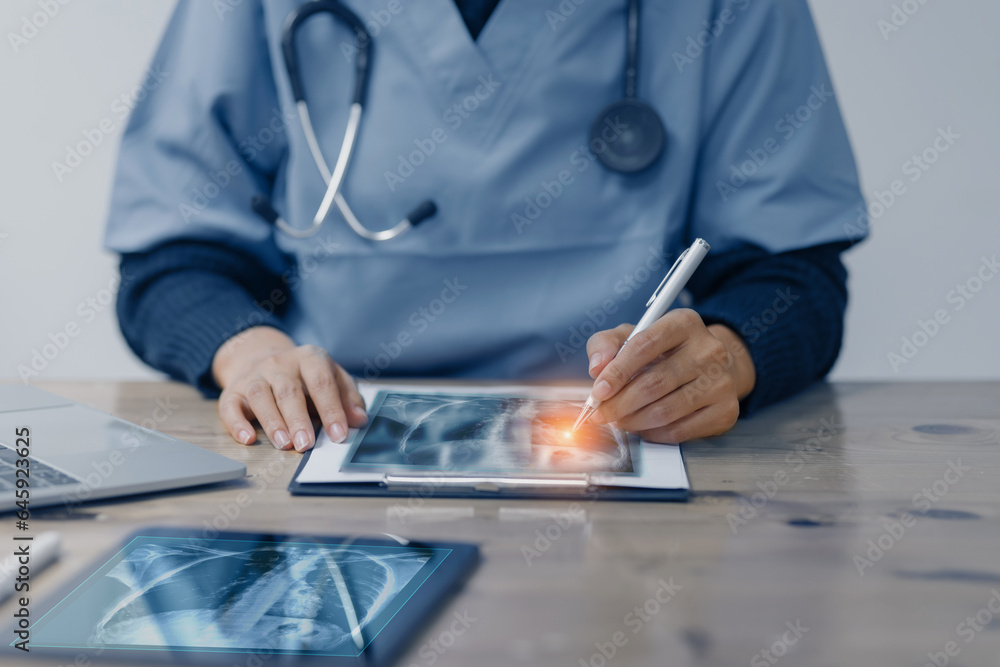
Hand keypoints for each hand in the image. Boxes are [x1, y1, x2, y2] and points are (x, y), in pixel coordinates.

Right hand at [211, 326, 367, 451]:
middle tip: (306, 444)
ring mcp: (254, 375)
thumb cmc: (305, 376)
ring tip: (284, 444)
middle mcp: (279, 363)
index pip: (321, 382)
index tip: (338, 434)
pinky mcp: (233, 390)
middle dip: (298, 420)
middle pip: (288, 391)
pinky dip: (236, 424)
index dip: (331, 409)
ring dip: (272, 422)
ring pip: (260, 396)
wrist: (262, 356)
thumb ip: (348, 398)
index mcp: (309, 358)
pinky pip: (230, 405)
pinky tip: (247, 439)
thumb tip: (359, 420)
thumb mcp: (333, 378)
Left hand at [585, 309, 755, 442]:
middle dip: (619, 403)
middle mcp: (709, 349)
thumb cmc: (664, 352)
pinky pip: (679, 430)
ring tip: (619, 419)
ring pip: (665, 411)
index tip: (597, 392)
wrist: (709, 368)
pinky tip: (643, 426)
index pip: (644, 345)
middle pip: (654, 383)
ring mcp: (721, 382)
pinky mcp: (726, 411)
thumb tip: (597, 367)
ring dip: (633, 420)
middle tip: (601, 414)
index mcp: (684, 322)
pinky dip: (652, 433)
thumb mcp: (632, 336)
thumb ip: (606, 344)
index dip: (616, 372)